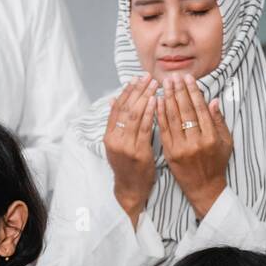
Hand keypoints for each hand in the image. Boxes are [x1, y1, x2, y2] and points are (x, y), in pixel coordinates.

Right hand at [104, 74, 159, 222]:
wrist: (130, 189)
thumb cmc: (128, 166)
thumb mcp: (117, 144)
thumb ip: (117, 124)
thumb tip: (111, 101)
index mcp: (108, 136)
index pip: (116, 108)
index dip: (126, 92)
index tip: (135, 78)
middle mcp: (114, 140)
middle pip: (125, 109)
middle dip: (137, 90)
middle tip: (147, 76)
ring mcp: (125, 147)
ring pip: (134, 116)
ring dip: (145, 97)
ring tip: (154, 84)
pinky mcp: (138, 153)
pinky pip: (145, 128)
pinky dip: (150, 113)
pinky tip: (157, 101)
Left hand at [156, 72, 232, 218]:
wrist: (204, 188)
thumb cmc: (216, 163)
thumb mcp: (226, 142)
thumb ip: (219, 121)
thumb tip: (213, 100)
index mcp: (211, 137)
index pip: (201, 109)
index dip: (193, 92)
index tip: (188, 79)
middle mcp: (196, 142)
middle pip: (186, 111)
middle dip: (179, 91)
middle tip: (173, 76)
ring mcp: (181, 148)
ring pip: (173, 119)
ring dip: (168, 99)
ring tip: (165, 84)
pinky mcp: (170, 154)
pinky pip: (164, 131)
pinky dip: (160, 115)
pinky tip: (157, 102)